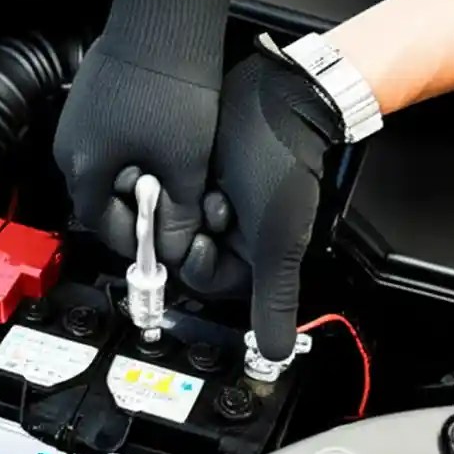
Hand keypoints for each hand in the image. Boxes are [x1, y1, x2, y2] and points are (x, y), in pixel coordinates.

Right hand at [53, 0, 233, 266]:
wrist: (165, 16)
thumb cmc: (170, 85)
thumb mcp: (185, 163)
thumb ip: (179, 213)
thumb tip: (176, 246)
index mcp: (84, 167)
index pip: (100, 223)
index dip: (130, 240)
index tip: (155, 247)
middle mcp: (70, 143)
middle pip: (101, 196)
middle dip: (136, 208)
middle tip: (169, 213)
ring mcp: (78, 117)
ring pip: (107, 166)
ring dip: (138, 178)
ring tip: (172, 174)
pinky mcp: (92, 95)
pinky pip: (109, 138)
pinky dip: (135, 150)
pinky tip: (165, 141)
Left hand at [180, 52, 343, 360]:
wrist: (281, 97)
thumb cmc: (284, 166)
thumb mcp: (276, 244)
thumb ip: (273, 300)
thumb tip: (275, 355)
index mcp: (252, 254)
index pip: (201, 278)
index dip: (197, 258)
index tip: (207, 232)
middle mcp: (231, 229)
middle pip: (182, 248)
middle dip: (191, 225)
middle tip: (210, 199)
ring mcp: (213, 197)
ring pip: (171, 218)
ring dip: (181, 199)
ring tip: (203, 176)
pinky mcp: (197, 168)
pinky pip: (169, 183)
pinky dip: (175, 175)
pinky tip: (193, 162)